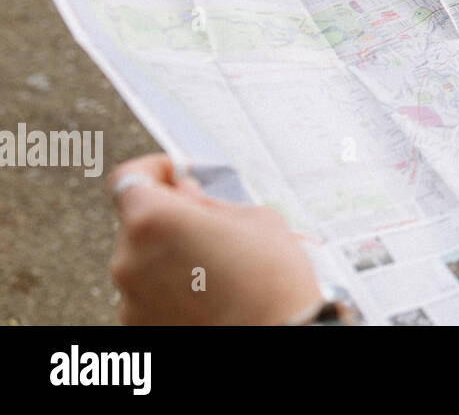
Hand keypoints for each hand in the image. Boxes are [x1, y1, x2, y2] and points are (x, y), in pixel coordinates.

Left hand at [107, 154, 323, 324]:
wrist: (280, 337)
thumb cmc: (271, 280)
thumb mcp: (253, 218)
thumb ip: (207, 202)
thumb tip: (185, 195)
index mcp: (154, 221)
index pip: (128, 179)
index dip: (153, 170)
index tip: (174, 174)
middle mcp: (130, 259)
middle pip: (139, 222)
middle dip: (170, 217)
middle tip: (210, 224)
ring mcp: (130, 299)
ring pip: (144, 259)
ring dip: (170, 254)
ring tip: (216, 267)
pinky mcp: (139, 326)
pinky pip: (148, 293)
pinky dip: (171, 287)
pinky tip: (208, 292)